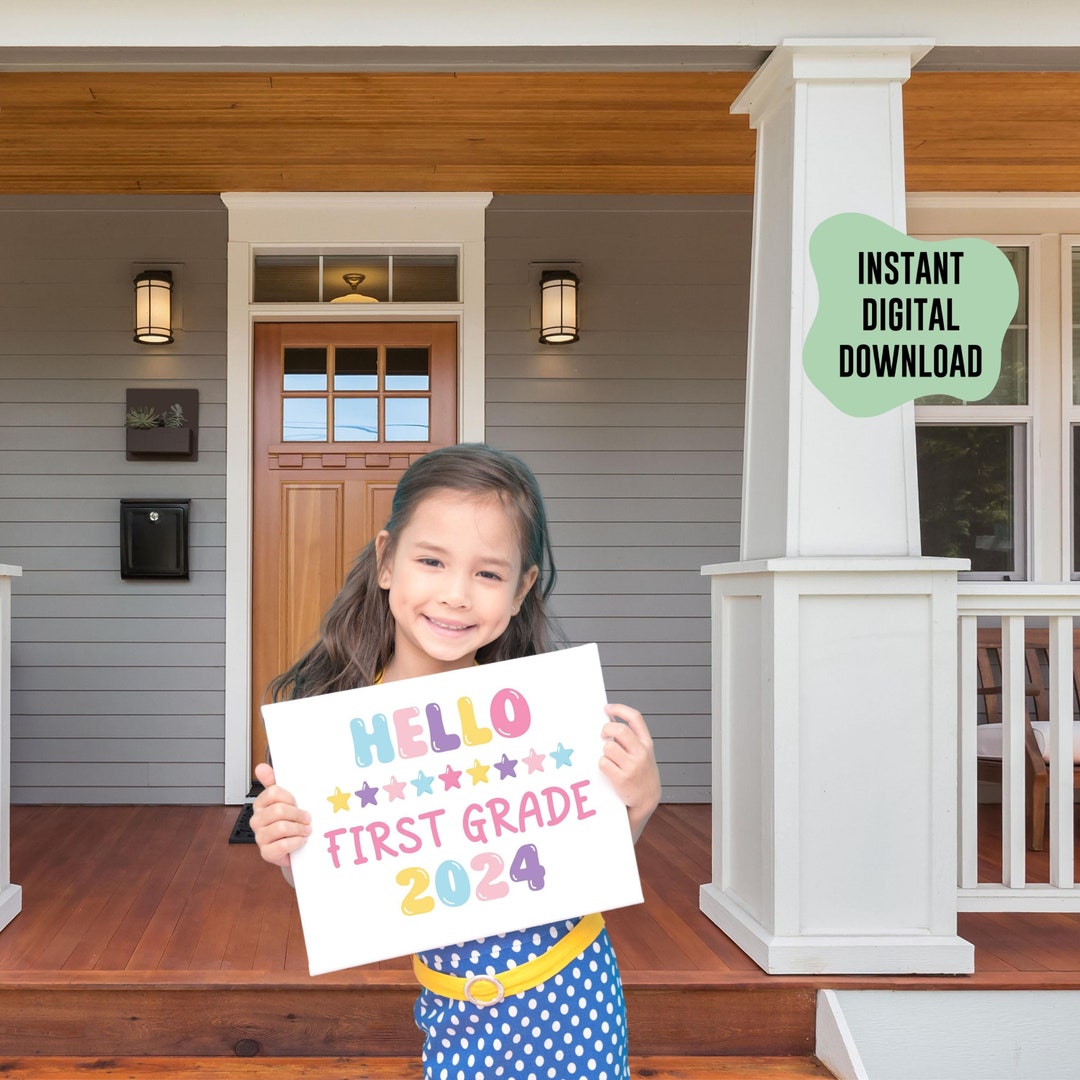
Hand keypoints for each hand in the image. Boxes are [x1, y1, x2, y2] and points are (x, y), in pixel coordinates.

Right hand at [250, 761, 311, 872]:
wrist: (294, 849)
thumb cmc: (290, 822)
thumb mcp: (286, 800)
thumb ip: (275, 782)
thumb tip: (261, 767)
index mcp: (260, 804)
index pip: (273, 792)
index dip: (290, 797)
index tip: (297, 802)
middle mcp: (257, 820)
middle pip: (279, 810)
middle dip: (298, 814)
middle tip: (307, 818)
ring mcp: (260, 837)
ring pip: (281, 827)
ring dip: (299, 829)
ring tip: (306, 830)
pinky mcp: (267, 853)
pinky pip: (283, 845)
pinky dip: (297, 842)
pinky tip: (301, 841)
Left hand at [598, 704, 660, 841]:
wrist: (647, 799)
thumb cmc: (641, 773)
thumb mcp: (642, 753)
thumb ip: (630, 739)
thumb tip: (608, 720)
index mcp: (647, 743)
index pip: (635, 718)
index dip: (620, 709)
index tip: (607, 708)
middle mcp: (642, 753)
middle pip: (619, 730)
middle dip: (606, 729)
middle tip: (602, 734)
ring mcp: (632, 766)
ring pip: (608, 748)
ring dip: (604, 752)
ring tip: (609, 759)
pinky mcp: (622, 779)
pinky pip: (603, 763)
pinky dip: (602, 764)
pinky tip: (609, 770)